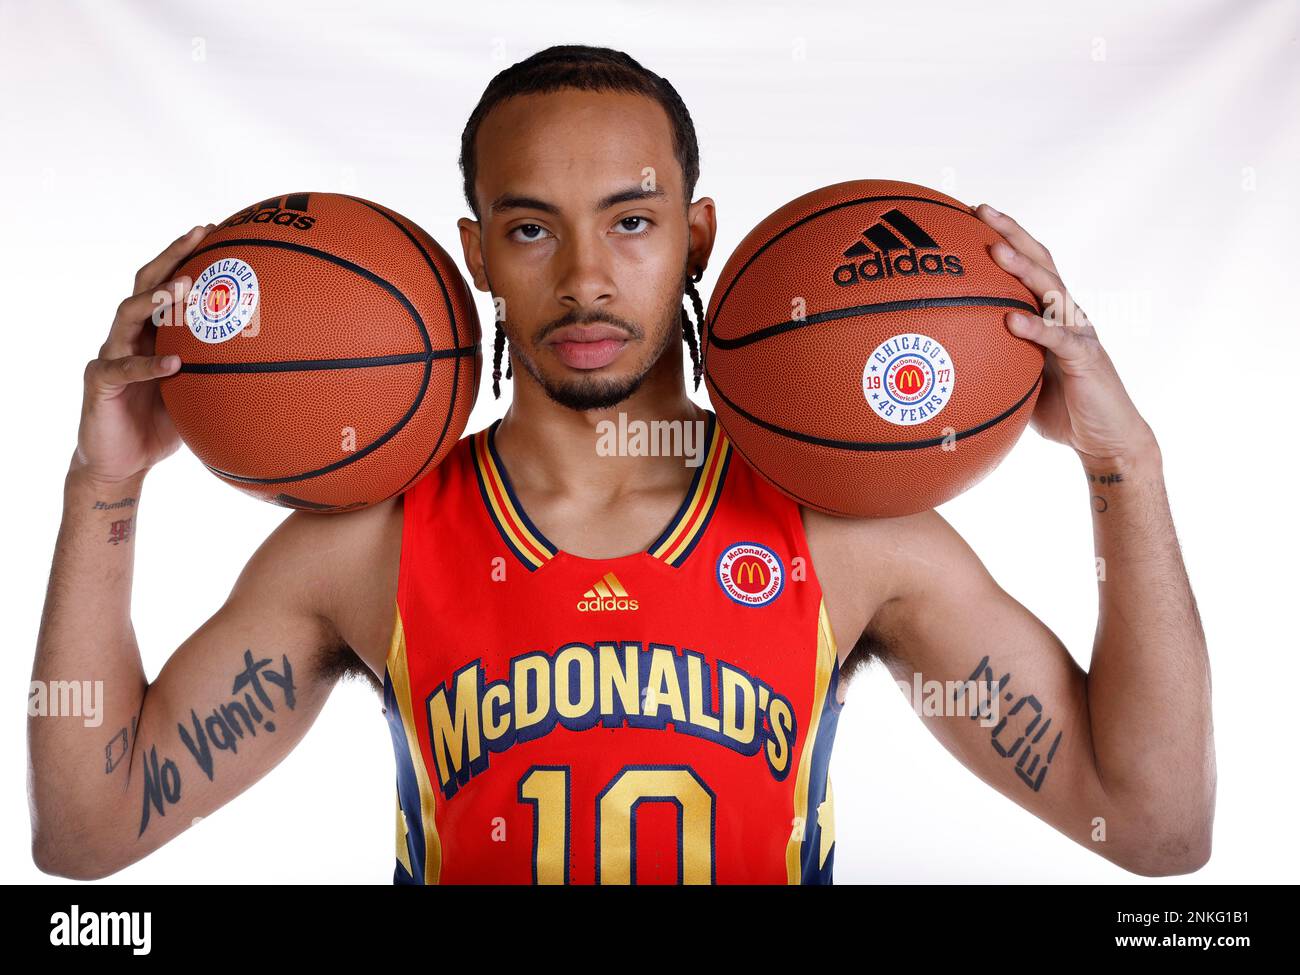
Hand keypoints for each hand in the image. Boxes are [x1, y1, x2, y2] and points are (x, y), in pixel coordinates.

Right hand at [73, 223, 213, 485]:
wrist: (121, 462)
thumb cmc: (163, 425)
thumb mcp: (202, 393)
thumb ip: (225, 372)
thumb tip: (279, 364)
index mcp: (151, 332)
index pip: (167, 283)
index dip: (186, 257)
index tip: (215, 231)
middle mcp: (127, 336)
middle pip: (144, 284)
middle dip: (171, 257)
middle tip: (199, 237)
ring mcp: (110, 355)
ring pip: (126, 316)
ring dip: (155, 300)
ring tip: (182, 289)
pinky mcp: (99, 382)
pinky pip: (123, 369)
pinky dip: (148, 365)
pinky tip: (174, 363)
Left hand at [976, 203, 1157, 467]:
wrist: (1106, 439)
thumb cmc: (1060, 410)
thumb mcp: (1018, 378)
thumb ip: (993, 359)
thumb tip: (942, 356)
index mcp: (1051, 314)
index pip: (1027, 265)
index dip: (1003, 237)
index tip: (969, 214)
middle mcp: (1067, 314)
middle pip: (1040, 262)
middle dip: (1010, 232)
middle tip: (979, 210)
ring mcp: (1079, 332)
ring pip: (1051, 290)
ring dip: (1023, 269)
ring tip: (995, 251)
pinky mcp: (1087, 358)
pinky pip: (1059, 339)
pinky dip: (1036, 327)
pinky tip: (1012, 319)